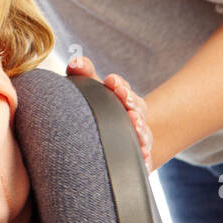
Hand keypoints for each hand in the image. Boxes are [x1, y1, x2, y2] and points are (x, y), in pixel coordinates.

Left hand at [67, 55, 152, 171]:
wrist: (108, 144)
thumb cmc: (97, 109)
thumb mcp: (90, 89)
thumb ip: (83, 73)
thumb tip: (76, 62)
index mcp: (123, 100)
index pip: (124, 90)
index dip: (119, 85)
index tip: (110, 80)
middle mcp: (134, 118)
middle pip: (137, 110)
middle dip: (131, 102)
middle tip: (123, 97)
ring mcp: (137, 139)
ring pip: (143, 133)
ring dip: (140, 128)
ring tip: (134, 124)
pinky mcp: (137, 160)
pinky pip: (144, 160)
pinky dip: (145, 158)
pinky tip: (143, 156)